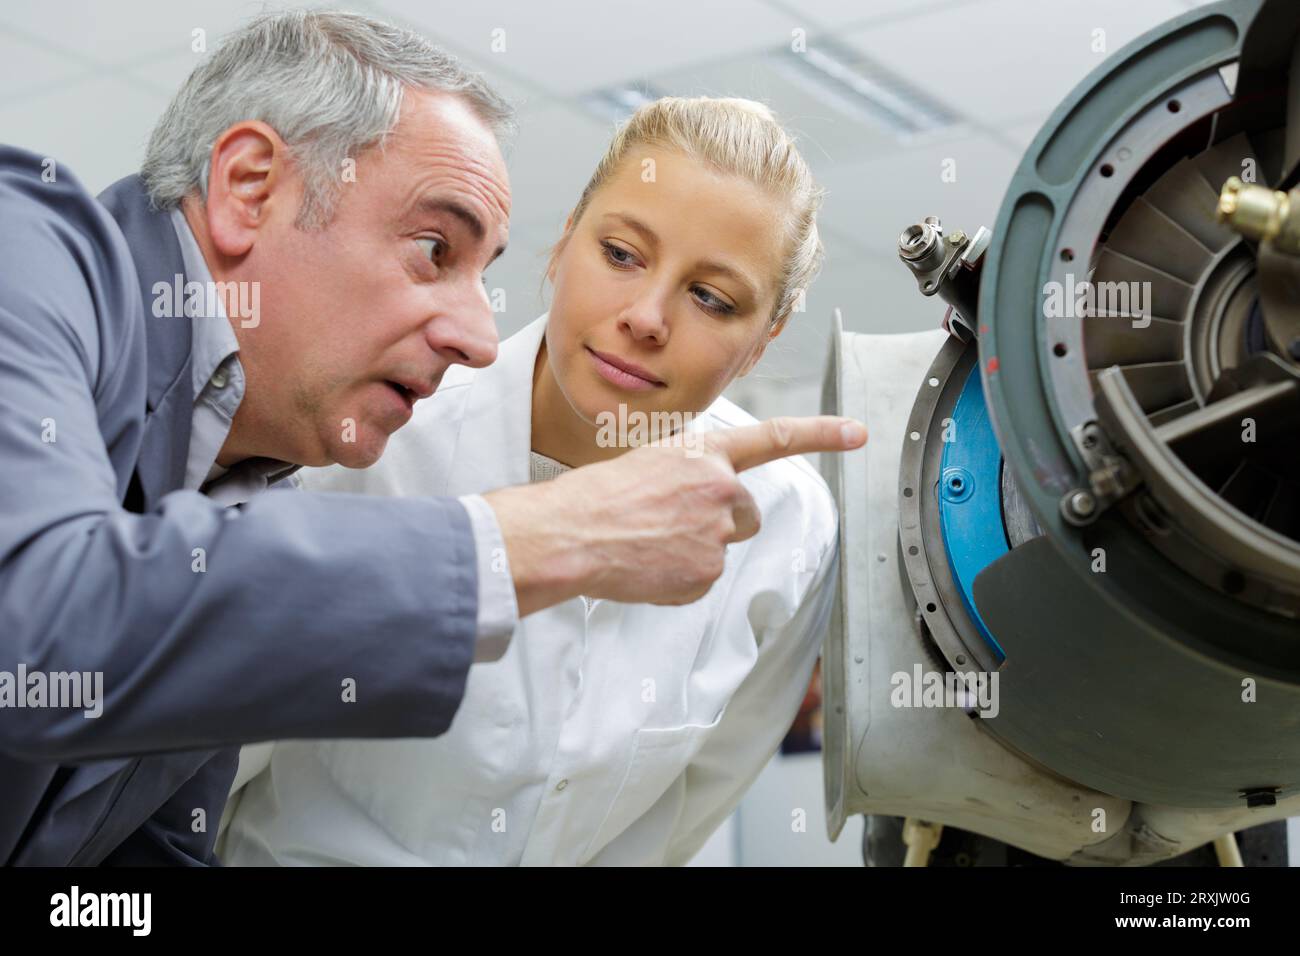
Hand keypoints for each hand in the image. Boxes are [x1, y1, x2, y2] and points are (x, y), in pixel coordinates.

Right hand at [485, 416, 865, 614]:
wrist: (569, 535)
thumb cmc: (596, 498)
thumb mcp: (650, 464)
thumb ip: (692, 476)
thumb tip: (704, 507)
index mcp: (705, 453)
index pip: (774, 438)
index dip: (821, 434)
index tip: (858, 432)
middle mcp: (721, 488)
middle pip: (746, 512)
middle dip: (719, 520)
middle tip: (670, 522)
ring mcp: (717, 534)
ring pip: (723, 546)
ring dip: (697, 547)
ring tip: (650, 542)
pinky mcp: (706, 574)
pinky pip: (703, 578)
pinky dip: (680, 577)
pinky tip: (648, 565)